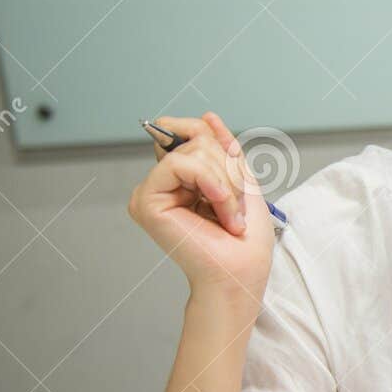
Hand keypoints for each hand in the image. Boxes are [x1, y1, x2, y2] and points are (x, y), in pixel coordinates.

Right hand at [127, 112, 273, 301]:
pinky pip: (180, 164)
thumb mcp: (242, 182)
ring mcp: (151, 192)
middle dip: (229, 170)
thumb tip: (207, 118)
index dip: (216, 141)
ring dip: (225, 182)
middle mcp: (162, 185)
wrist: (241, 273)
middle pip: (197, 139)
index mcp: (182, 181)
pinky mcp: (146, 200)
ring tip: (228, 214)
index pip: (192, 135)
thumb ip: (224, 148)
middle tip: (234, 207)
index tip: (234, 165)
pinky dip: (211, 183)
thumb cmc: (245, 242)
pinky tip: (220, 210)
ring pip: (192, 150)